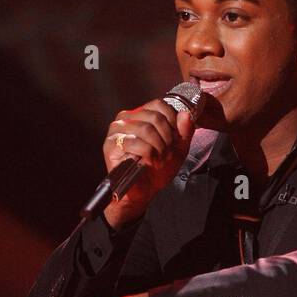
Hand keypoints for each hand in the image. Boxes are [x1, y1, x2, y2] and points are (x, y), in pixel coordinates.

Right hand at [102, 97, 195, 228]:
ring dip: (158, 148)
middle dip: (166, 139)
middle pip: (155, 117)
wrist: (144, 192)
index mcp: (140, 115)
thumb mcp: (178, 149)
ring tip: (157, 159)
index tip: (173, 139)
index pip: (159, 105)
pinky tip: (148, 162)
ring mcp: (117, 130)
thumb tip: (185, 115)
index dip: (172, 122)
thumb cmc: (157, 171)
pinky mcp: (111, 144)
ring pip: (146, 129)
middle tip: (165, 153)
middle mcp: (126, 118)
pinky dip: (148, 155)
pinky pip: (136, 143)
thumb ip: (184, 131)